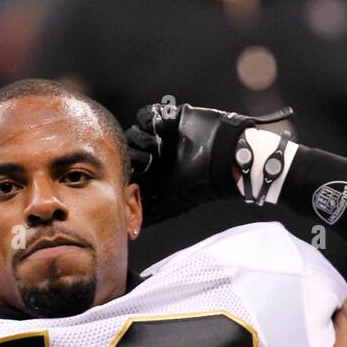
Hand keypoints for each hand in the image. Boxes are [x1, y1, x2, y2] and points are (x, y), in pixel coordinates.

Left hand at [125, 102, 292, 225]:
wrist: (221, 158)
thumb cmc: (197, 185)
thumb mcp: (170, 206)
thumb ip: (151, 214)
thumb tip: (133, 232)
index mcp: (150, 172)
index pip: (127, 168)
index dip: (126, 170)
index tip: (135, 175)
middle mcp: (152, 154)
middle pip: (127, 149)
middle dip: (133, 154)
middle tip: (148, 160)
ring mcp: (158, 136)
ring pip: (133, 132)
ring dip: (140, 139)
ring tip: (155, 147)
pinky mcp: (166, 119)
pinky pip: (145, 114)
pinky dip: (147, 121)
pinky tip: (158, 131)